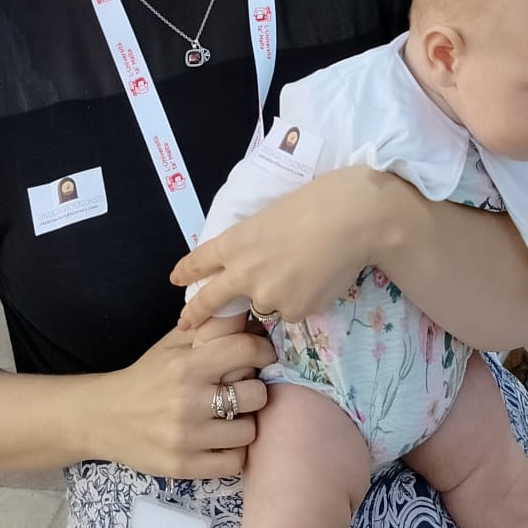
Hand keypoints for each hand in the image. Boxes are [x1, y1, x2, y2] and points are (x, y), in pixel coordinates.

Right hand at [80, 316, 276, 477]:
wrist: (105, 418)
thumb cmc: (147, 378)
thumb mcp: (171, 345)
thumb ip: (208, 329)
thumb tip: (251, 318)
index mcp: (185, 366)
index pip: (244, 351)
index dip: (264, 351)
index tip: (264, 357)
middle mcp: (187, 402)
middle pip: (256, 395)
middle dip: (253, 391)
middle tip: (241, 391)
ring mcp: (186, 438)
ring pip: (249, 432)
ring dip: (244, 423)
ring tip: (229, 418)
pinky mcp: (184, 467)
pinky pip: (235, 462)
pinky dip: (232, 452)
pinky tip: (220, 441)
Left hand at [174, 166, 378, 328]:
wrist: (352, 219)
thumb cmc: (316, 203)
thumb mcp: (269, 217)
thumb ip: (254, 244)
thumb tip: (256, 263)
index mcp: (235, 242)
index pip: (199, 260)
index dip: (185, 271)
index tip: (175, 278)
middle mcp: (243, 273)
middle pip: (211, 300)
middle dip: (196, 314)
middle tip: (185, 324)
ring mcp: (267, 296)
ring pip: (265, 304)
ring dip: (276, 295)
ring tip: (305, 268)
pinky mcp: (293, 312)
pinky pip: (293, 312)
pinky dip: (303, 301)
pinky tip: (320, 279)